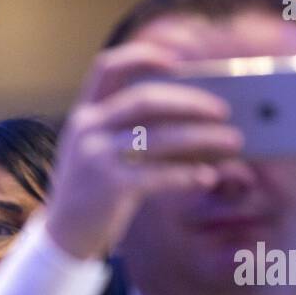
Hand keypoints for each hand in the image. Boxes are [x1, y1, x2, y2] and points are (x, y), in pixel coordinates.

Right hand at [46, 41, 243, 259]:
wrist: (63, 237)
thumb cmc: (92, 192)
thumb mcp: (98, 153)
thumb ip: (128, 132)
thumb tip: (193, 119)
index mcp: (83, 115)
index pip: (108, 67)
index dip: (143, 57)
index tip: (177, 61)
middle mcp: (87, 130)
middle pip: (146, 99)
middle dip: (190, 101)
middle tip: (222, 110)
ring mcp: (96, 158)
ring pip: (160, 137)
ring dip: (203, 137)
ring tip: (233, 141)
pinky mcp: (110, 187)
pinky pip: (160, 174)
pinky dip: (188, 174)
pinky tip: (208, 177)